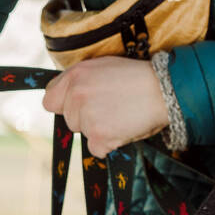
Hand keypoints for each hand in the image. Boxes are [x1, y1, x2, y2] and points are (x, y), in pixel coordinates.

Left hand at [41, 56, 168, 158]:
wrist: (164, 90)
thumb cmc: (137, 77)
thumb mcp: (102, 66)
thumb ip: (78, 80)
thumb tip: (64, 96)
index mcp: (75, 76)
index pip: (50, 101)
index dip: (65, 105)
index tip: (81, 105)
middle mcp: (76, 95)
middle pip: (68, 120)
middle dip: (86, 118)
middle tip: (111, 107)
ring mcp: (86, 116)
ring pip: (83, 133)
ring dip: (99, 130)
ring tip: (121, 115)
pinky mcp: (99, 135)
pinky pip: (96, 148)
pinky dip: (109, 144)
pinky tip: (124, 128)